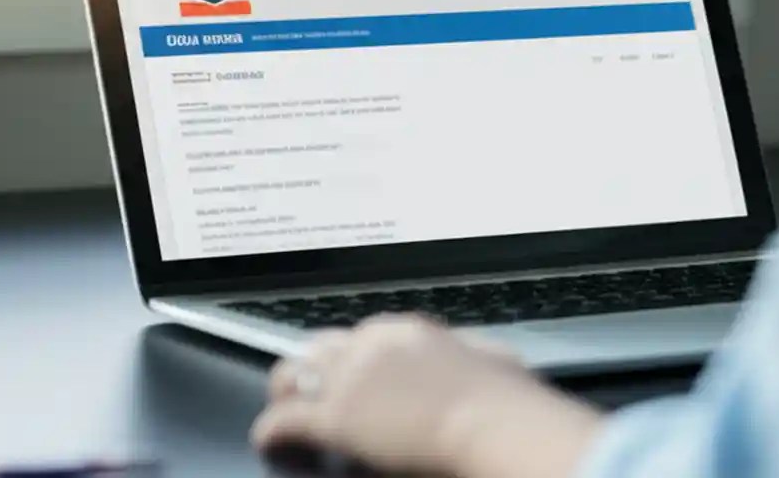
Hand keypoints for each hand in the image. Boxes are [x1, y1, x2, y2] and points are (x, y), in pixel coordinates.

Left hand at [250, 313, 603, 477]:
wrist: (494, 424)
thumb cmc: (505, 401)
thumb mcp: (493, 360)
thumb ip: (470, 352)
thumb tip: (475, 355)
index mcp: (407, 330)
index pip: (362, 337)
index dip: (355, 363)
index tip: (360, 384)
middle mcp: (370, 343)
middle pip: (321, 349)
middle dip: (316, 373)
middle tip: (317, 400)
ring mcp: (348, 378)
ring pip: (291, 375)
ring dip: (289, 397)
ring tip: (289, 420)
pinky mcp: (332, 416)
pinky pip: (279, 422)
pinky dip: (273, 436)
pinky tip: (275, 449)